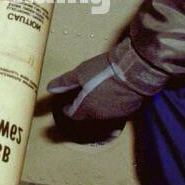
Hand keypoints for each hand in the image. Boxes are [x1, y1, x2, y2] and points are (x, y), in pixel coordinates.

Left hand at [47, 39, 169, 121]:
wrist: (133, 70)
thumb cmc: (106, 71)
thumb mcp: (81, 73)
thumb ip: (65, 82)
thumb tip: (51, 87)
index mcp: (87, 107)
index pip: (73, 114)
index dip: (68, 110)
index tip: (66, 107)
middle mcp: (101, 115)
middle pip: (88, 114)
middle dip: (83, 107)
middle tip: (82, 96)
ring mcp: (116, 113)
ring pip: (103, 112)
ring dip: (98, 105)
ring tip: (98, 92)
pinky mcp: (130, 109)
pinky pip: (117, 109)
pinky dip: (113, 103)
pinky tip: (114, 92)